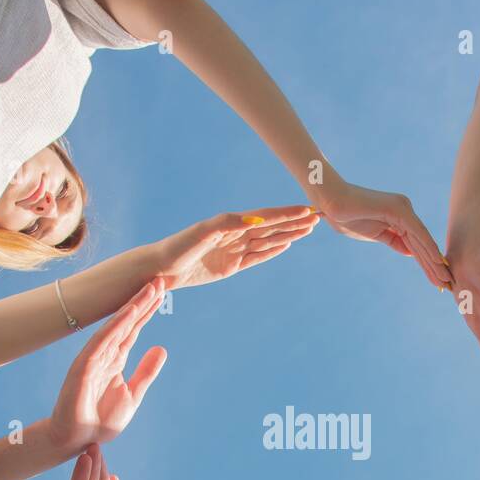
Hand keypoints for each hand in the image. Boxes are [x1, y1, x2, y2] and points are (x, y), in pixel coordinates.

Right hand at [47, 281, 166, 451]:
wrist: (78, 440)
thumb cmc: (100, 420)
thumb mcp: (132, 395)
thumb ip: (146, 372)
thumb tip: (161, 349)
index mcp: (115, 359)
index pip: (133, 330)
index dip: (147, 311)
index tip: (161, 292)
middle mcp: (103, 354)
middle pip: (127, 322)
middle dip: (143, 302)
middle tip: (160, 280)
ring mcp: (92, 358)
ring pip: (116, 327)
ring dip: (133, 307)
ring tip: (149, 289)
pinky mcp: (83, 367)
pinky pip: (102, 342)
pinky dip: (115, 326)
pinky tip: (129, 312)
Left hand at [154, 207, 318, 289]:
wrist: (162, 268)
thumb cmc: (179, 247)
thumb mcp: (201, 233)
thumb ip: (227, 224)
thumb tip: (254, 220)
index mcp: (231, 223)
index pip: (265, 217)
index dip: (287, 214)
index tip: (307, 210)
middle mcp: (235, 234)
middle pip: (272, 227)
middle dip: (294, 222)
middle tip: (317, 217)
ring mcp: (234, 250)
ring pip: (268, 241)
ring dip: (288, 234)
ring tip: (308, 229)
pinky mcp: (231, 266)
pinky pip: (257, 257)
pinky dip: (272, 251)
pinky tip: (286, 244)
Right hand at [315, 178, 451, 289]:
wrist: (330, 202)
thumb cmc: (346, 217)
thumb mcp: (376, 235)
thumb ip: (394, 241)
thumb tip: (411, 252)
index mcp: (399, 216)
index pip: (416, 244)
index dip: (427, 263)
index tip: (436, 280)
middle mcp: (405, 210)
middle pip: (422, 244)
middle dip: (435, 266)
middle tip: (449, 284)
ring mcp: (403, 208)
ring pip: (422, 240)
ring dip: (435, 262)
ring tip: (445, 279)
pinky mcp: (398, 209)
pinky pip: (416, 233)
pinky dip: (427, 249)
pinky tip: (438, 263)